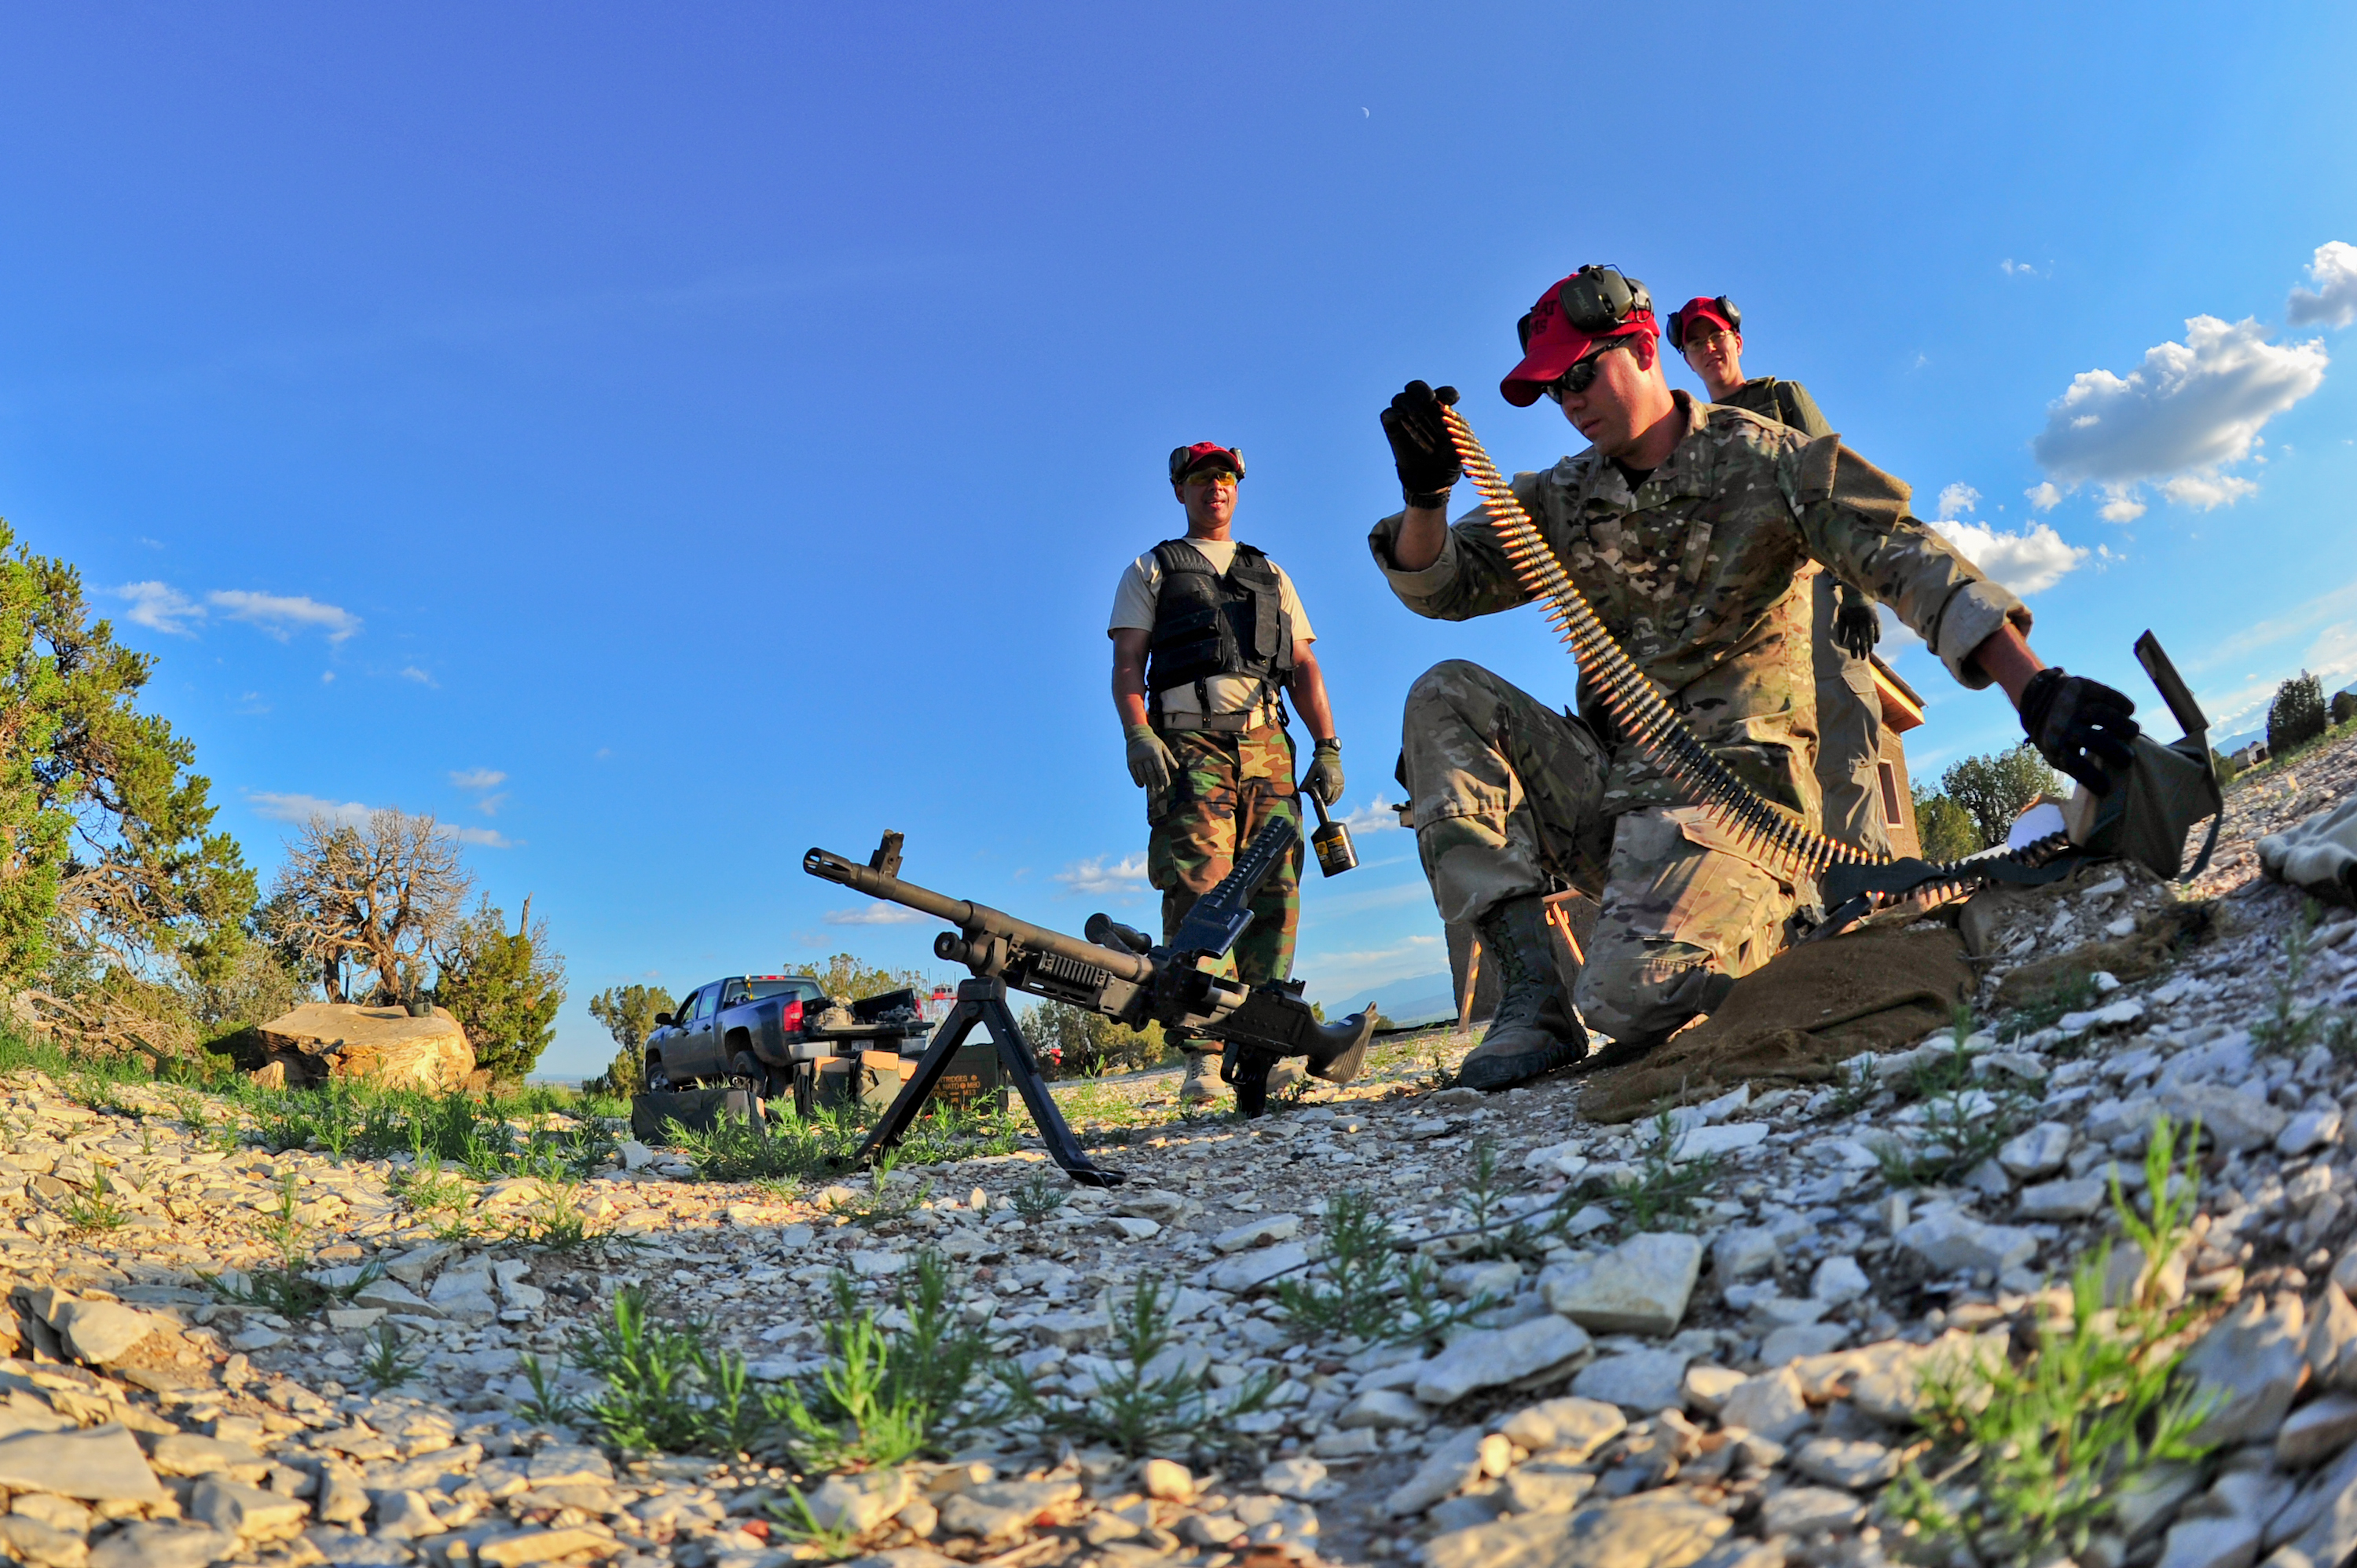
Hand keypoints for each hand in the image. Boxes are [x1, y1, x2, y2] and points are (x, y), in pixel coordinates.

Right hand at [1125, 724, 1176, 791]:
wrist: (1137, 733)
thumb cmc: (1153, 741)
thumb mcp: (1162, 746)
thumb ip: (1169, 757)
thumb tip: (1177, 768)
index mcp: (1155, 752)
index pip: (1161, 768)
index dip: (1164, 778)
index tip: (1167, 785)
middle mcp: (1145, 756)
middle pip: (1152, 773)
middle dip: (1156, 783)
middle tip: (1160, 791)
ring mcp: (1137, 758)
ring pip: (1143, 774)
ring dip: (1148, 783)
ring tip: (1152, 790)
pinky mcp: (1130, 760)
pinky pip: (1134, 773)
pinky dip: (1137, 780)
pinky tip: (1142, 786)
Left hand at [1303, 738, 1344, 806]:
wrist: (1329, 754)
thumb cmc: (1319, 762)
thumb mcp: (1312, 771)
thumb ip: (1306, 781)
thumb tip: (1301, 790)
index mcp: (1329, 779)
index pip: (1326, 796)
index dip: (1321, 799)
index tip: (1317, 799)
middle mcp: (1336, 782)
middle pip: (1332, 798)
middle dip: (1326, 801)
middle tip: (1320, 799)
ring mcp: (1341, 782)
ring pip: (1337, 797)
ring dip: (1331, 799)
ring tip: (1325, 796)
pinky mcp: (1342, 781)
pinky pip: (1340, 792)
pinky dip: (1335, 796)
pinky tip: (1330, 794)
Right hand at [1380, 381, 1461, 502]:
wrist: (1433, 478)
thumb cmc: (1448, 459)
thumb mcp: (1457, 441)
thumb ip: (1452, 423)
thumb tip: (1441, 408)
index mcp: (1442, 409)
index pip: (1444, 393)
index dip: (1447, 393)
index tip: (1452, 402)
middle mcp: (1422, 408)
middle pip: (1416, 387)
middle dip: (1422, 391)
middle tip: (1429, 400)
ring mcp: (1405, 416)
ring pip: (1401, 398)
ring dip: (1411, 406)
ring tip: (1418, 419)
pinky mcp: (1392, 427)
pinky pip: (1388, 414)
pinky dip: (1394, 413)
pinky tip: (1401, 417)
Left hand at [1834, 586, 1880, 660]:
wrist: (1858, 591)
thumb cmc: (1847, 605)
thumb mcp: (1842, 615)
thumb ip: (1841, 629)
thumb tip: (1841, 643)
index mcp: (1852, 621)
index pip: (1853, 638)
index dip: (1854, 648)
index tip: (1854, 657)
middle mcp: (1861, 621)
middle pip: (1862, 638)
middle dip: (1862, 649)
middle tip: (1863, 658)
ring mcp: (1869, 618)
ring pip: (1870, 634)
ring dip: (1870, 644)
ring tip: (1869, 652)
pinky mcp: (1876, 616)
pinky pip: (1878, 628)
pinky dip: (1877, 635)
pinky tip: (1876, 642)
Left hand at [2019, 668, 2139, 794]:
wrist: (2035, 697)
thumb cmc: (2053, 733)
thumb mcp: (2054, 751)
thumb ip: (2072, 763)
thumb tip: (2104, 786)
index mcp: (2053, 745)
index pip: (2074, 765)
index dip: (2092, 778)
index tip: (2108, 788)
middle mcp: (2060, 725)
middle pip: (2091, 739)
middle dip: (2115, 751)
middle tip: (2129, 758)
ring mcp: (2070, 704)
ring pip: (2101, 714)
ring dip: (2122, 725)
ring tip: (2133, 732)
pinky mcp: (2081, 686)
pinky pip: (2106, 694)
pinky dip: (2121, 702)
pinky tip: (2129, 710)